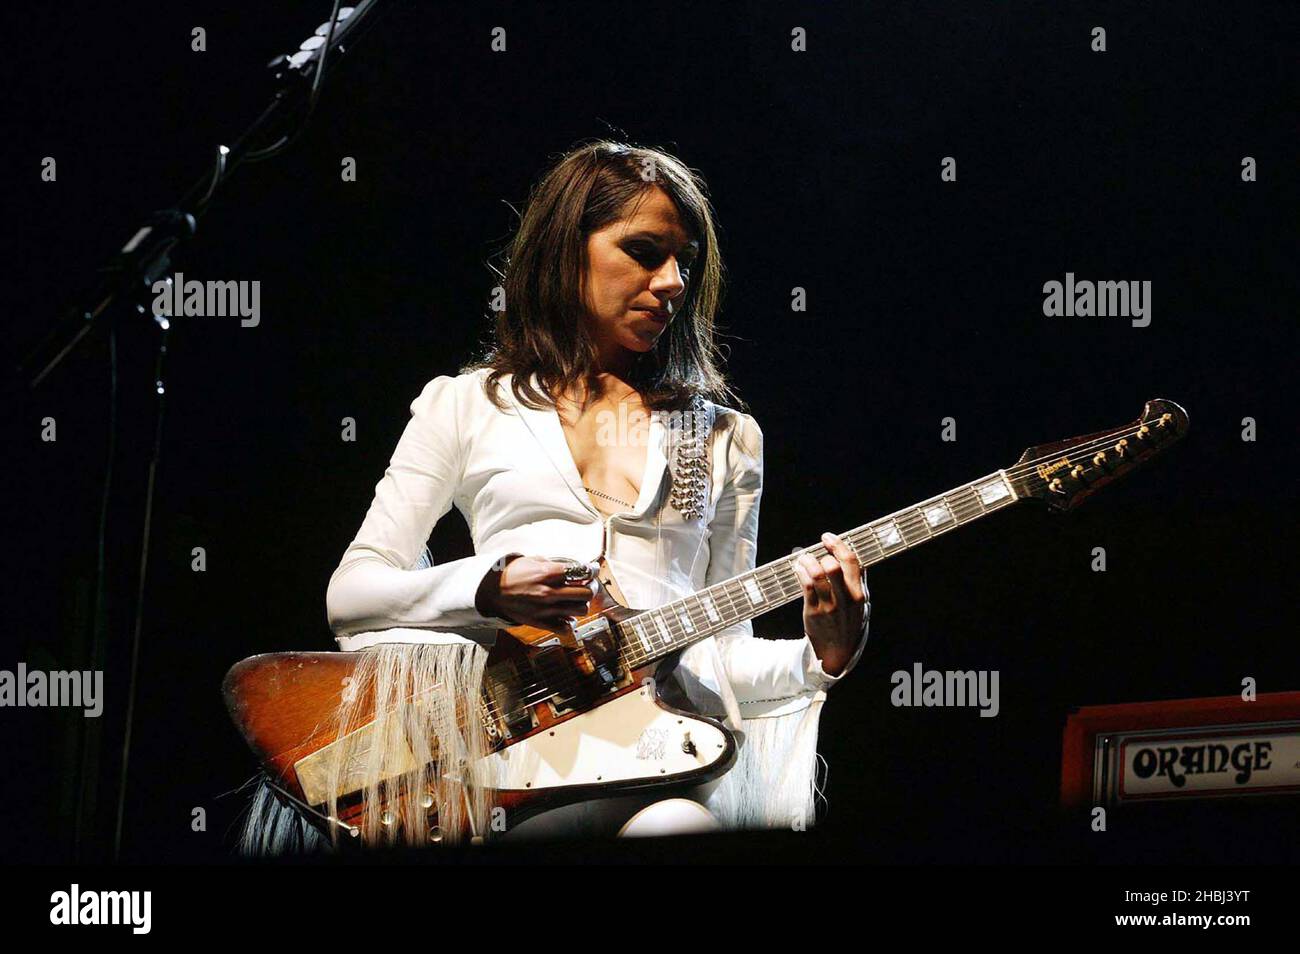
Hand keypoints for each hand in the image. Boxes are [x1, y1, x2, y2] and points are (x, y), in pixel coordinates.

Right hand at [476, 555, 595, 629]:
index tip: (593, 569)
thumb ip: (555, 564)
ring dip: (581, 604)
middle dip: (591, 587)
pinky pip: (565, 627)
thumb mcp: (534, 560)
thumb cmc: (512, 573)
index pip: (582, 571)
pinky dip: (569, 621)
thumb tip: (574, 567)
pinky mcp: (541, 622)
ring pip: (581, 610)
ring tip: (576, 600)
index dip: (592, 569)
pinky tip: (566, 614)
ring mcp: (546, 609)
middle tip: (588, 584)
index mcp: (548, 573)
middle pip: (586, 593)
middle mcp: (549, 592)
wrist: (492, 591)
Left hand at [793, 531, 868, 676]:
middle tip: (815, 552)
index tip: (827, 537)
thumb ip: (859, 582)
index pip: (851, 562)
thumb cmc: (849, 624)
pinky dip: (800, 572)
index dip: (838, 545)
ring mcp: (828, 606)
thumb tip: (853, 558)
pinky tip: (799, 568)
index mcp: (860, 594)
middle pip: (832, 566)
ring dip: (807, 561)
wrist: (837, 652)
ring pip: (815, 574)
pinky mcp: (813, 611)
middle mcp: (845, 599)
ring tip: (803, 558)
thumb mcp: (862, 605)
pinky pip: (805, 585)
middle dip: (821, 553)